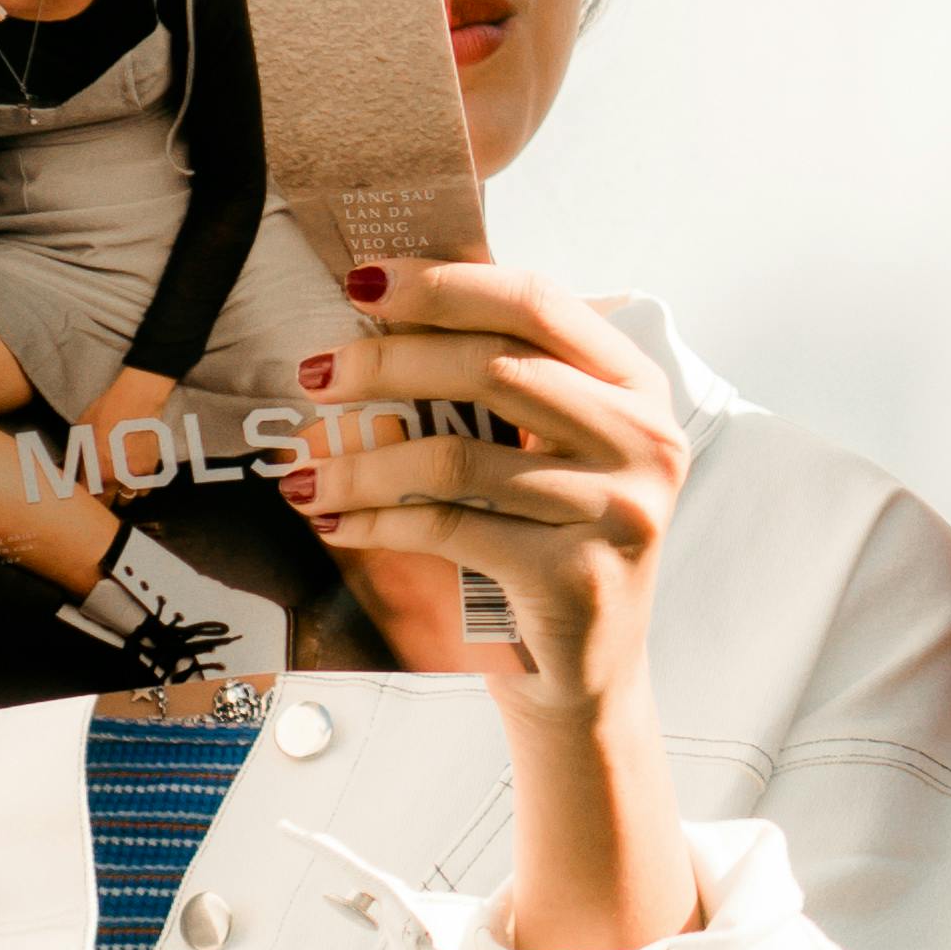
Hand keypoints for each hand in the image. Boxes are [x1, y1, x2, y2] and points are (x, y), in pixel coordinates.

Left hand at [77, 360, 189, 496]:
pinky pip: (145, 488)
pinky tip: (134, 474)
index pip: (89, 498)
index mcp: (97, 472)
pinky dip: (139, 485)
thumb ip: (79, 458)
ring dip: (123, 493)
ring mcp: (138, 475)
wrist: (136, 401)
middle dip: (102, 498)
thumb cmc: (106, 412)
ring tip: (119, 482)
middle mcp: (118, 479)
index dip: (85, 496)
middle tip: (100, 489)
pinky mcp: (153, 468)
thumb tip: (75, 472)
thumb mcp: (82, 433)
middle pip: (108, 503)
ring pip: (129, 498)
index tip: (85, 492)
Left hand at [281, 262, 683, 730]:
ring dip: (363, 465)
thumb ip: (501, 381)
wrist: (587, 668)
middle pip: (494, 368)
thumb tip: (383, 313)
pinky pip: (451, 528)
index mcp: (635, 385)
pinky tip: (337, 522)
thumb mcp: (547, 449)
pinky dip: (380, 523)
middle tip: (316, 374)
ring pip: (459, 458)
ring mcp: (619, 507)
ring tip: (306, 475)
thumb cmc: (548, 540)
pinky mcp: (577, 573)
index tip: (363, 281)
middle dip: (389, 363)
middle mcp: (645, 437)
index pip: (538, 304)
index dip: (446, 284)